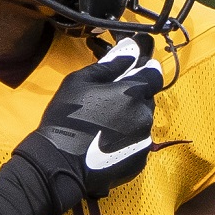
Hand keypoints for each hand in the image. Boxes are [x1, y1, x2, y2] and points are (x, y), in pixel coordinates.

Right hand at [13, 34, 164, 212]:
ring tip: (104, 128)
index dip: (145, 72)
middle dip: (132, 98)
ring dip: (130, 120)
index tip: (134, 73)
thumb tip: (130, 50)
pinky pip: (138, 144)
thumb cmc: (66, 118)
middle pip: (147, 100)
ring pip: (142, 122)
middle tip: (107, 105)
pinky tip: (107, 144)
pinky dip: (127, 141)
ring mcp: (144, 140)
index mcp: (132, 92)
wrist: (59, 164)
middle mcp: (145, 115)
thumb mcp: (81, 81)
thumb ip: (110, 65)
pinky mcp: (140, 161)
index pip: (154, 75)